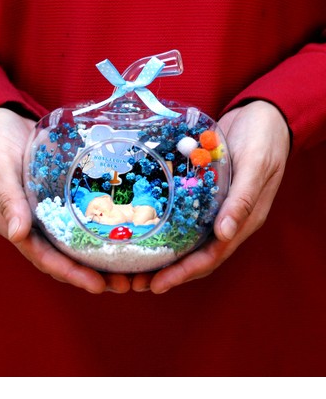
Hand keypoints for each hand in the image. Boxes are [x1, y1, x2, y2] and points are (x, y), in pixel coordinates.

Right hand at [0, 108, 129, 293]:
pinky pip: (79, 220)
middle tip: (123, 284)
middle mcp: (32, 224)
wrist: (0, 119)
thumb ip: (8, 199)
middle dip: (90, 274)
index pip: (44, 257)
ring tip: (128, 269)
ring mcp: (46, 212)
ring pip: (74, 243)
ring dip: (97, 258)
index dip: (70, 273)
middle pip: (63, 257)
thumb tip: (17, 235)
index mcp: (14, 223)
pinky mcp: (58, 198)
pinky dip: (96, 231)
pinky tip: (120, 233)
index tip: (97, 285)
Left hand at [132, 100, 290, 292]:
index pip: (211, 257)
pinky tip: (145, 228)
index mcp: (243, 221)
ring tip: (134, 263)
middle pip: (196, 255)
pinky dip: (166, 226)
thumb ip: (242, 199)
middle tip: (135, 281)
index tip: (157, 284)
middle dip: (168, 271)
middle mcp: (228, 220)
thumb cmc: (264, 138)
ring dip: (164, 253)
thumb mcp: (256, 165)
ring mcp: (216, 207)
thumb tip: (224, 234)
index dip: (184, 273)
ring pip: (188, 239)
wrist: (264, 114)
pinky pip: (184, 216)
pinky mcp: (205, 193)